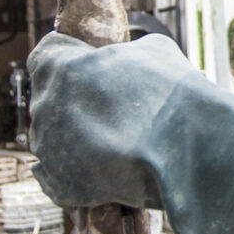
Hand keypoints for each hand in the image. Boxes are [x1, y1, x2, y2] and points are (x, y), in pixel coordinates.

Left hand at [27, 31, 188, 209]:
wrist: (187, 146)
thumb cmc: (171, 93)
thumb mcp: (153, 50)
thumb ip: (126, 54)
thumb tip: (128, 63)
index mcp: (60, 66)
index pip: (46, 56)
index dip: (67, 60)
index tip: (86, 69)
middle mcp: (46, 105)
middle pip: (50, 99)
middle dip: (74, 102)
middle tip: (108, 108)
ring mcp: (49, 147)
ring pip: (52, 139)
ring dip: (74, 139)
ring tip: (112, 142)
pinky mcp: (61, 183)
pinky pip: (52, 177)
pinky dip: (68, 174)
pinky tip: (88, 170)